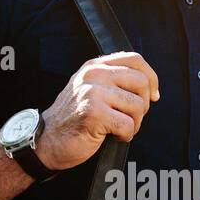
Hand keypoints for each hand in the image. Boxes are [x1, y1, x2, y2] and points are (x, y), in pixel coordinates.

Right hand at [35, 51, 159, 170]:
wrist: (46, 141)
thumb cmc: (72, 120)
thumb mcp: (90, 90)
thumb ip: (113, 81)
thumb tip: (150, 87)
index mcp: (94, 66)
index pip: (135, 59)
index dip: (151, 77)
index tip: (154, 95)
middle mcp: (94, 74)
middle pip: (141, 82)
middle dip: (144, 105)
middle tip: (131, 118)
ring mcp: (93, 92)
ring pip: (138, 106)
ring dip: (134, 123)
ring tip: (118, 129)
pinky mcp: (94, 113)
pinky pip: (128, 125)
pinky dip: (125, 136)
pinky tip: (112, 136)